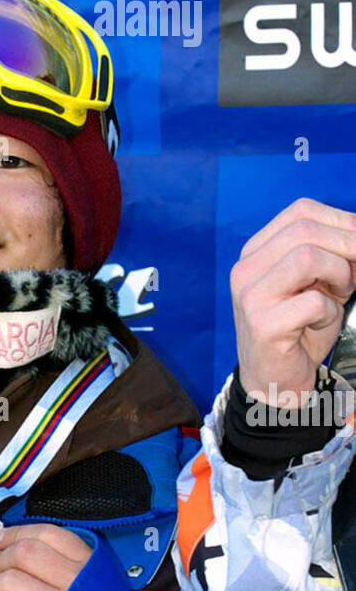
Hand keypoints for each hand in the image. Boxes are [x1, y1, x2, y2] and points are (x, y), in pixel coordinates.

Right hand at [232, 198, 355, 406]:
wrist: (276, 379)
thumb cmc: (300, 327)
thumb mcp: (317, 281)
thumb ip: (332, 253)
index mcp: (256, 252)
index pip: (301, 212)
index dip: (341, 221)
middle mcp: (245, 270)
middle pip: (305, 230)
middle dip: (346, 247)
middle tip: (353, 277)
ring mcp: (250, 297)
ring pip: (307, 258)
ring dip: (339, 274)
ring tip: (339, 294)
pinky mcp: (263, 325)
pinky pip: (312, 301)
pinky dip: (329, 311)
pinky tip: (320, 322)